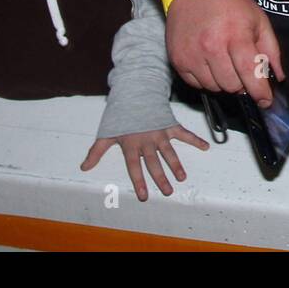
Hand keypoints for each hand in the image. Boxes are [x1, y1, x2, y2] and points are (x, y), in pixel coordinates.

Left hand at [81, 123, 208, 201]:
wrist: (135, 92)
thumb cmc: (121, 115)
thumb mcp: (107, 133)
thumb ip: (96, 151)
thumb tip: (84, 167)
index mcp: (131, 144)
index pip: (134, 166)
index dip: (138, 180)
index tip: (144, 195)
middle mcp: (146, 140)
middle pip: (154, 162)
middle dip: (161, 178)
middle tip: (168, 191)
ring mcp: (159, 132)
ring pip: (169, 151)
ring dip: (176, 164)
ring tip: (182, 177)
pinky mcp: (170, 125)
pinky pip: (184, 133)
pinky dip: (195, 140)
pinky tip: (205, 147)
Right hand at [165, 0, 284, 106]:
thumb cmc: (228, 1)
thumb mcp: (257, 18)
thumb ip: (271, 49)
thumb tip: (278, 77)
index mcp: (235, 34)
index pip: (250, 74)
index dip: (260, 92)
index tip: (265, 100)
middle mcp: (211, 47)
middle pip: (232, 86)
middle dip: (242, 82)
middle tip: (242, 68)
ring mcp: (192, 55)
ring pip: (215, 88)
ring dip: (224, 81)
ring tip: (224, 60)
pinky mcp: (178, 60)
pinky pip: (197, 84)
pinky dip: (206, 78)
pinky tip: (209, 61)